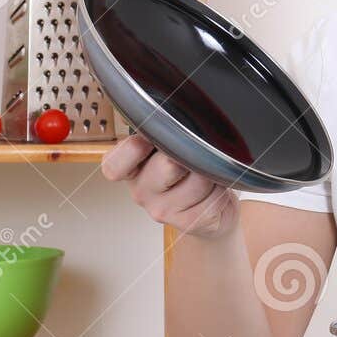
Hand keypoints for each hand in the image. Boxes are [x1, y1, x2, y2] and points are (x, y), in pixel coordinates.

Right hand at [101, 133, 237, 237]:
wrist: (209, 212)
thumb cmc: (187, 173)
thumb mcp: (165, 149)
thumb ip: (161, 134)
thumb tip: (170, 114)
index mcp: (129, 170)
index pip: (114, 164)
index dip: (134, 148)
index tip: (151, 141)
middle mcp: (141, 191)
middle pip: (169, 163)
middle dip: (191, 154)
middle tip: (193, 156)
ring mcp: (162, 211)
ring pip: (199, 179)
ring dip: (211, 172)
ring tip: (206, 175)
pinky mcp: (188, 222)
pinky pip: (214, 197)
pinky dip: (221, 189)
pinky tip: (213, 192)